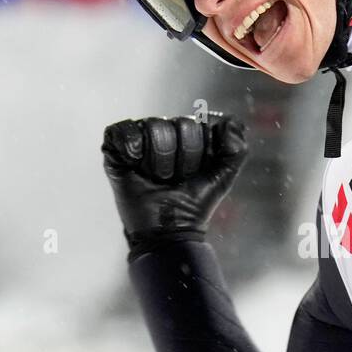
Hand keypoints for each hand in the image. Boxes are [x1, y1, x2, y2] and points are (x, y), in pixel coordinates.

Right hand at [101, 113, 246, 252]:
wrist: (169, 230)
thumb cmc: (194, 204)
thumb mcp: (224, 177)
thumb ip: (236, 148)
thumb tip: (229, 121)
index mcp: (188, 134)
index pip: (198, 123)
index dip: (199, 151)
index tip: (195, 172)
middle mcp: (163, 132)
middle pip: (177, 125)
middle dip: (181, 158)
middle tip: (175, 179)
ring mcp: (139, 139)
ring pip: (153, 127)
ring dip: (159, 160)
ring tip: (157, 178)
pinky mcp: (115, 148)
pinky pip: (122, 131)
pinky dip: (131, 146)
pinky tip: (135, 164)